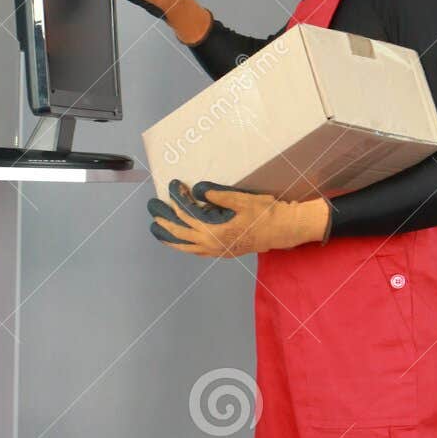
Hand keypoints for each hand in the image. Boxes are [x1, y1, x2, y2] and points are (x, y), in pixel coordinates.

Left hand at [148, 180, 329, 257]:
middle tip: (153, 209)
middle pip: (181, 234)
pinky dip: (185, 245)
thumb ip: (218, 195)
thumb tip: (197, 190)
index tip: (173, 185)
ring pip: (186, 246)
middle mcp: (212, 245)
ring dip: (171, 237)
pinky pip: (196, 251)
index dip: (178, 199)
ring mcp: (217, 251)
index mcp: (215, 232)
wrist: (283, 230)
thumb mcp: (242, 200)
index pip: (188, 215)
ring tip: (158, 229)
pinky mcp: (223, 252)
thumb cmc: (266, 214)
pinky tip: (181, 241)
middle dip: (165, 220)